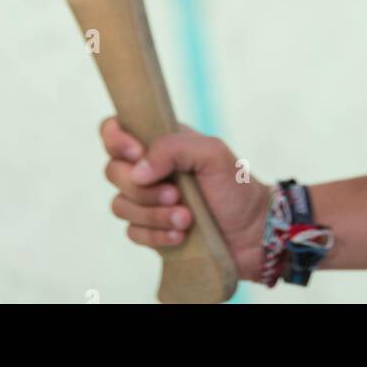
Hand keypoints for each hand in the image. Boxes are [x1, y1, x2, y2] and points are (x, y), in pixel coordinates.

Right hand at [99, 115, 270, 282]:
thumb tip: (137, 169)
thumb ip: (172, 148)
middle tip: (176, 194)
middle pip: (113, 172)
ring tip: (186, 219)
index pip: (114, 129)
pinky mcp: (151, 231)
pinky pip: (133, 233)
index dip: (116, 140)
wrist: (253, 233)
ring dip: (154, 215)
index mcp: (160, 143)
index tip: (137, 154)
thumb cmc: (236, 186)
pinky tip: (180, 235)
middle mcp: (148, 169)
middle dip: (143, 188)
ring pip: (121, 205)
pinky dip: (156, 236)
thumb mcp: (212, 153)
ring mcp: (147, 201)